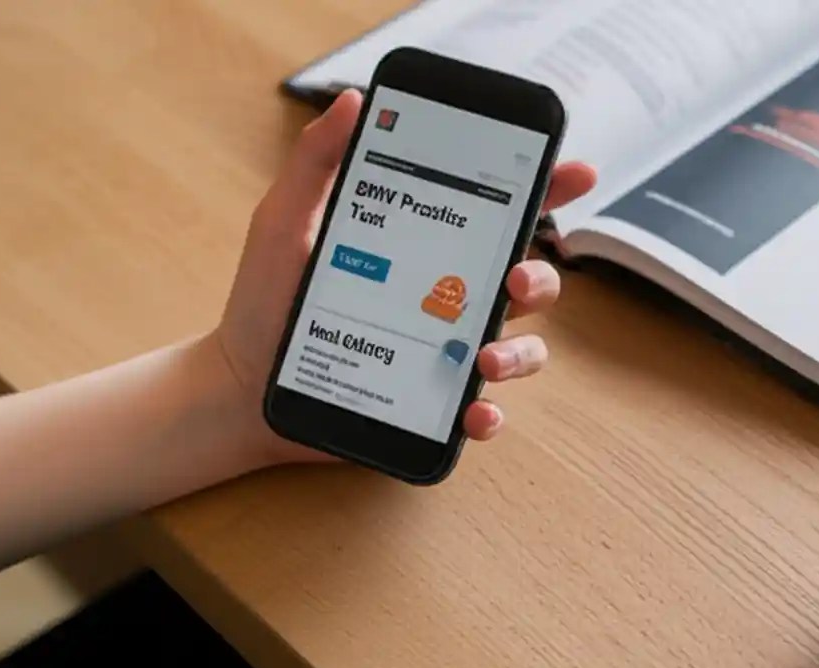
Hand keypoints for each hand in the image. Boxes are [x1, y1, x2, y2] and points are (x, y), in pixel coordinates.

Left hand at [209, 89, 596, 464]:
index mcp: (428, 247)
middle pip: (528, 280)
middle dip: (540, 277)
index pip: (500, 212)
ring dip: (521, 352)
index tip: (577, 172)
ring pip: (521, 347)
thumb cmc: (266, 300)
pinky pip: (483, 411)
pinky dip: (489, 416)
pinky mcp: (433, 403)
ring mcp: (447, 352)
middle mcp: (449, 298)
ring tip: (485, 358)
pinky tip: (474, 414)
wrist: (240, 384)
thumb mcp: (286, 222)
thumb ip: (316, 162)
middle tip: (516, 279)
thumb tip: (354, 100)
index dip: (548, 190)